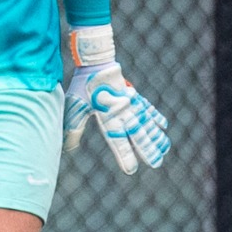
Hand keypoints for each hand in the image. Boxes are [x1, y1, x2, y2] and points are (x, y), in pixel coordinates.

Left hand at [62, 26, 169, 174]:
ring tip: (164, 150)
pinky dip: (156, 117)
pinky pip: (148, 108)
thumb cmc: (83, 85)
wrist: (96, 62)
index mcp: (109, 117)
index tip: (131, 169)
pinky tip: (163, 126)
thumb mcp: (74, 107)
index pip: (119, 141)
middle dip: (148, 150)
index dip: (125, 155)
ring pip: (147, 123)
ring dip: (156, 137)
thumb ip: (73, 128)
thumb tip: (67, 149)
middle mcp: (123, 112)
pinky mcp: (134, 96)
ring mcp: (131, 104)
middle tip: (157, 164)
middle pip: (139, 134)